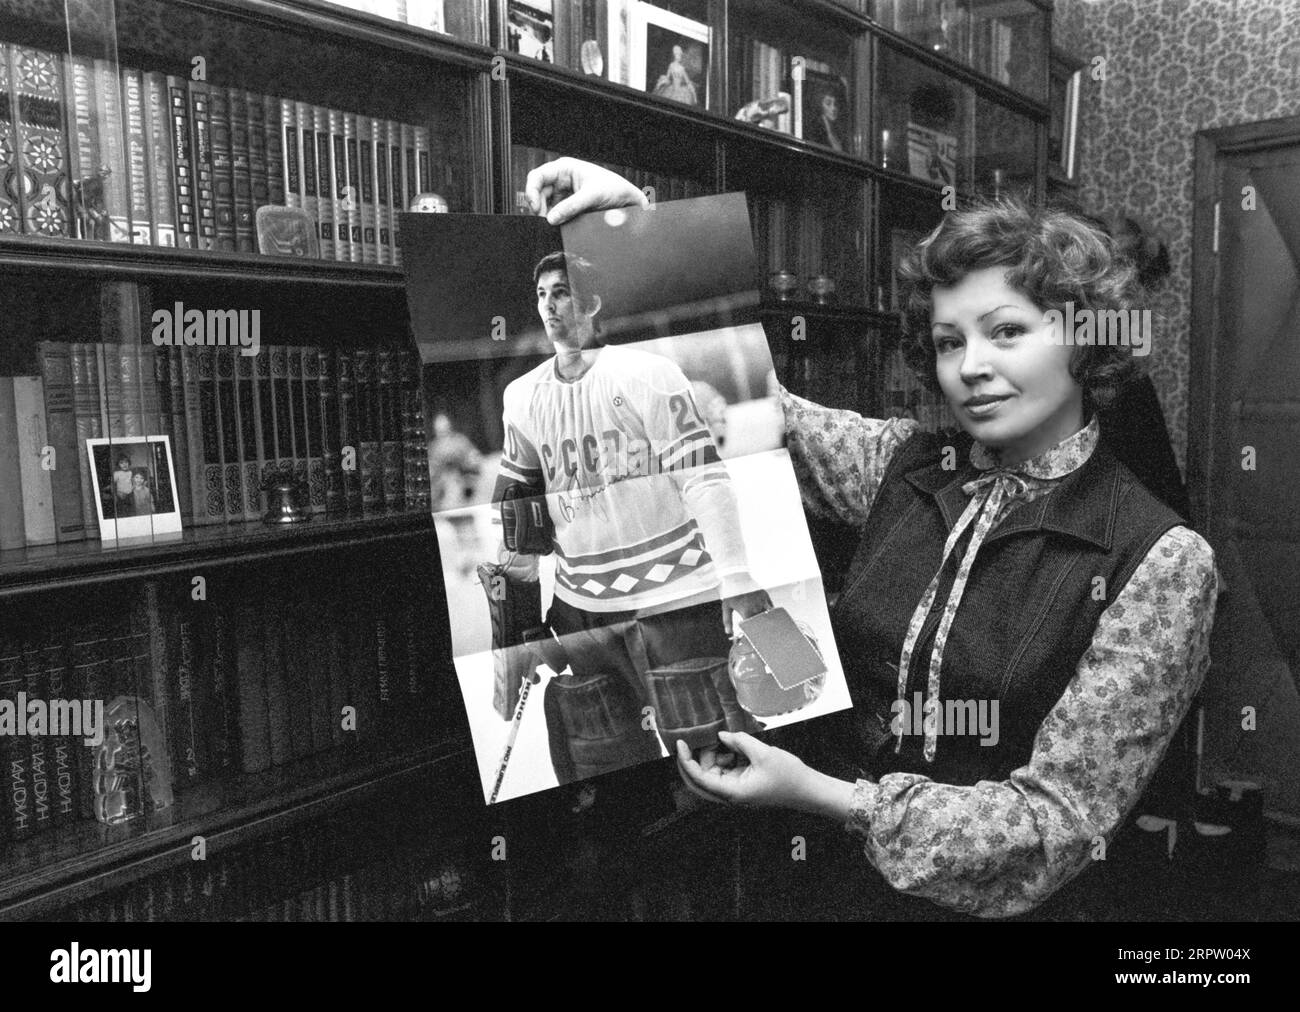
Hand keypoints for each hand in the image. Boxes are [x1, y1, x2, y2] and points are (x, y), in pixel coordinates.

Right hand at [524, 157, 649, 224]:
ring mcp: (563, 193)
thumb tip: (551, 219)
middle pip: (538, 192)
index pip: (537, 176)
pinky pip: (554, 212)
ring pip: (544, 204)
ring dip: (545, 214)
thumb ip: (571, 207)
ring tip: (552, 224)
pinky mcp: (568, 205)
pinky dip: (553, 219)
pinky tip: (558, 225)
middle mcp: (561, 179)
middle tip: (544, 221)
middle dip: (538, 206)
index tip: (534, 208)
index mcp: (564, 168)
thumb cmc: (614, 189)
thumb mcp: (592, 197)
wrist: (627, 200)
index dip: (531, 191)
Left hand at [675, 732, 811, 809]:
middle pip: (702, 778)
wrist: (808, 790)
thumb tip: (722, 736)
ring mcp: (737, 791)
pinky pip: (727, 771)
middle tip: (704, 739)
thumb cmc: (789, 777)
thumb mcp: (763, 753)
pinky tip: (739, 748)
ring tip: (730, 742)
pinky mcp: (743, 785)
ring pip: (714, 773)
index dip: (685, 761)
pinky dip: (728, 758)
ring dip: (717, 756)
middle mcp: (731, 795)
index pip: (699, 778)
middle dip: (700, 758)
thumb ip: (739, 742)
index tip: (680, 744)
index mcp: (733, 793)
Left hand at [720, 588, 773, 634]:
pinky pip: (770, 607)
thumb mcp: (726, 606)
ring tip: (762, 625)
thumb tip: (728, 632)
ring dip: (764, 620)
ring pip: (767, 615)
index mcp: (747, 611)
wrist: (737, 577)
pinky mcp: (765, 595)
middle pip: (760, 622)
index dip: (751, 632)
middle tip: (757, 632)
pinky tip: (766, 616)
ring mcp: (762, 601)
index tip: (749, 635)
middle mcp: (756, 607)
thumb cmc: (731, 592)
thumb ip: (727, 621)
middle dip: (758, 628)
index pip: (752, 627)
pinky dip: (769, 612)